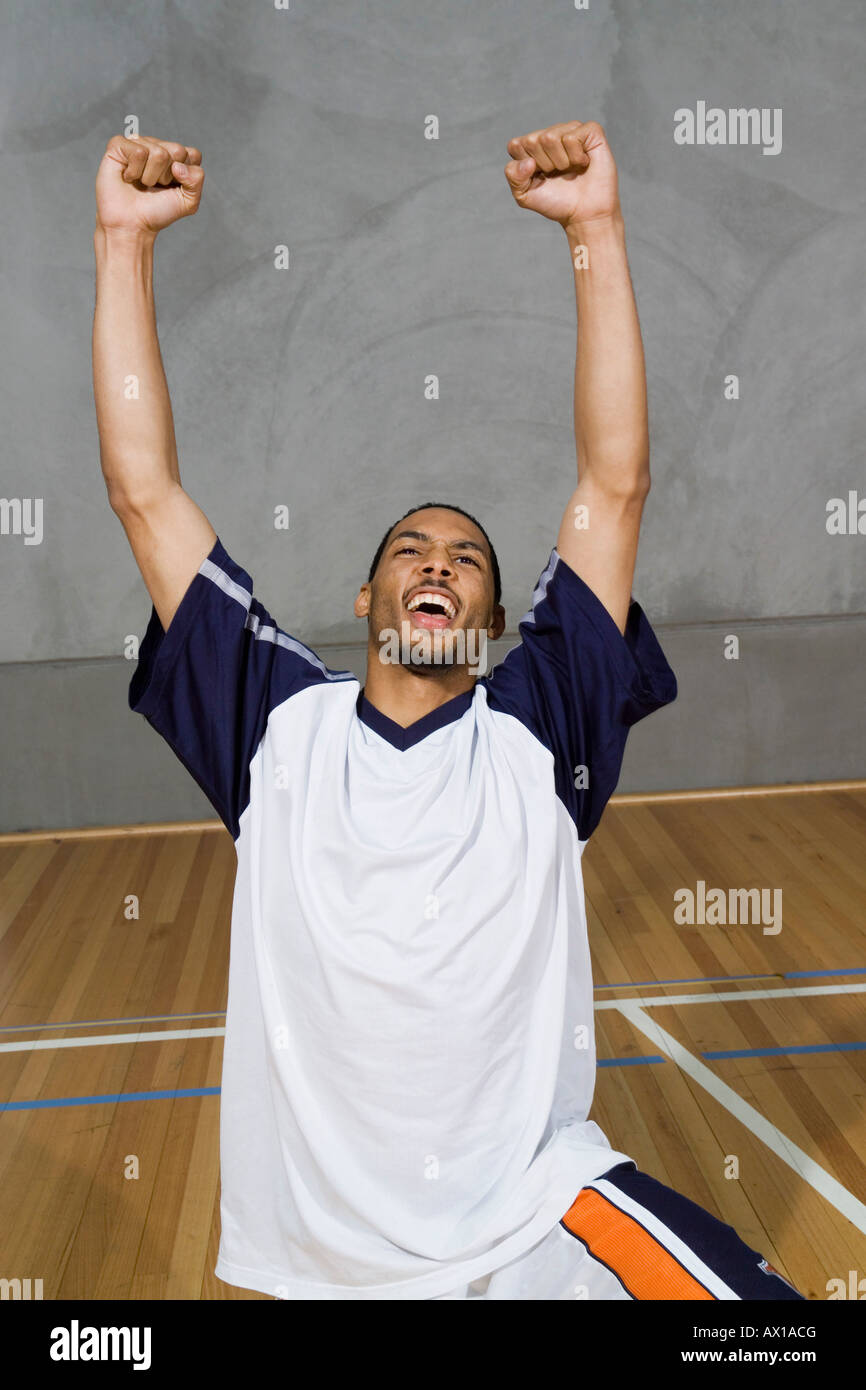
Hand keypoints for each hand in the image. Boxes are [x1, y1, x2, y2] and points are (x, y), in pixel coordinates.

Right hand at [95, 135, 203, 234]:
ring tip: (140, 183)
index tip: (172, 187)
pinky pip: (139, 152)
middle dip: (167, 176)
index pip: (193, 154)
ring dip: (150, 177)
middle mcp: (158, 145)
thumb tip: (177, 165)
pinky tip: (128, 177)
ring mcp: (139, 142)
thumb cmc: (157, 212)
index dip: (186, 176)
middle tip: (154, 186)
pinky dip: (134, 172)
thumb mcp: (188, 201)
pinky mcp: (119, 145)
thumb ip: (196, 180)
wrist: (132, 224)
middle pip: (177, 150)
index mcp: (176, 157)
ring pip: (158, 153)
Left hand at [503, 121, 619, 232]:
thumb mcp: (525, 195)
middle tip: (558, 174)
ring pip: (550, 137)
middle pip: (533, 140)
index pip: (515, 145)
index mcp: (532, 146)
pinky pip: (571, 138)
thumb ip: (514, 176)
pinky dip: (576, 157)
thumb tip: (528, 161)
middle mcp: (550, 134)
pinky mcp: (590, 130)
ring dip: (561, 162)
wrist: (584, 214)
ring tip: (571, 169)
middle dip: (544, 164)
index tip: (539, 178)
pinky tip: (584, 163)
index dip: (525, 167)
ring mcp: (570, 129)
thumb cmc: (557, 202)